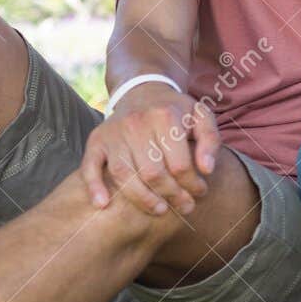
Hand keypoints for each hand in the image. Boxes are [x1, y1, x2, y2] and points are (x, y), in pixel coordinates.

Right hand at [79, 82, 219, 215]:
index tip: (201, 192)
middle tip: (185, 207)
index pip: (179, 163)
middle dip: (171, 195)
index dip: (191, 183)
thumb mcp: (202, 116)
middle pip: (152, 172)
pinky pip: (90, 166)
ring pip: (124, 174)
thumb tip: (207, 170)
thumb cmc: (176, 110)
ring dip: (141, 198)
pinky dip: (94, 186)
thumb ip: (210, 140)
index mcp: (165, 116)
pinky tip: (103, 204)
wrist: (143, 91)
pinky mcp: (96, 140)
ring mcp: (113, 133)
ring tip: (160, 210)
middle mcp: (136, 123)